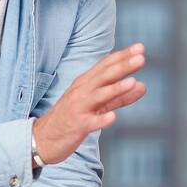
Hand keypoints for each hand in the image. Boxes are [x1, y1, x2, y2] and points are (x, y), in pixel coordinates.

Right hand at [32, 43, 145, 164]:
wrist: (43, 138)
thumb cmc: (72, 117)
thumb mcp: (97, 105)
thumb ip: (119, 96)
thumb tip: (143, 86)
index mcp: (86, 83)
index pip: (106, 65)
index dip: (123, 56)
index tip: (140, 48)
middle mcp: (81, 91)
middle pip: (104, 76)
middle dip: (123, 66)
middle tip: (141, 58)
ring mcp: (78, 108)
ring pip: (98, 96)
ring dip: (115, 89)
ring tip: (132, 82)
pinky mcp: (76, 126)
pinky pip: (90, 122)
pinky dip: (101, 119)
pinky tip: (113, 117)